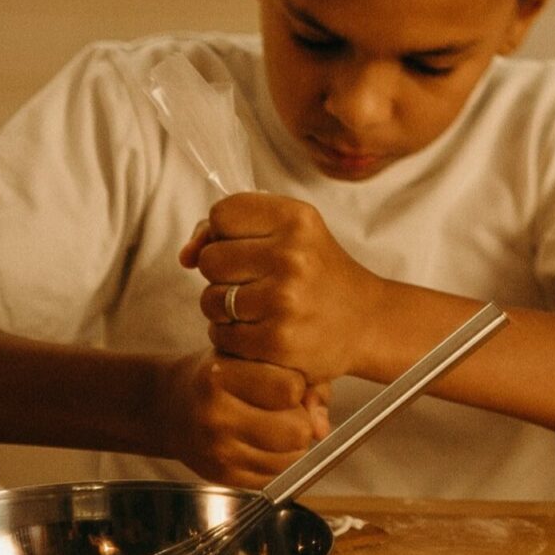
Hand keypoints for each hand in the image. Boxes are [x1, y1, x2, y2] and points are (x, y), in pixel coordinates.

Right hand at [157, 350, 329, 488]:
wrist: (167, 406)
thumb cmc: (218, 375)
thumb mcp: (249, 358)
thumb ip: (299, 380)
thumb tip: (321, 427)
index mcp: (219, 375)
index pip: (291, 388)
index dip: (297, 386)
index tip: (285, 382)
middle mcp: (214, 414)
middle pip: (296, 429)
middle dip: (300, 420)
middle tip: (285, 411)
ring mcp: (216, 449)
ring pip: (290, 458)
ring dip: (292, 444)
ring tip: (274, 427)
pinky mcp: (220, 475)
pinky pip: (274, 476)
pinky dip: (276, 462)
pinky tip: (260, 444)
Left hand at [181, 193, 386, 383]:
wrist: (368, 321)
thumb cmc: (320, 273)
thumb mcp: (290, 233)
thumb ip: (230, 229)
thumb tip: (185, 255)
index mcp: (297, 219)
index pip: (221, 214)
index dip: (226, 234)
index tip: (251, 248)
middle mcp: (292, 255)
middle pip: (210, 259)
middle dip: (224, 274)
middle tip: (257, 282)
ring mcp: (285, 300)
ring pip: (210, 300)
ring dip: (226, 309)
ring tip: (261, 309)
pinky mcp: (278, 340)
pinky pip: (222, 335)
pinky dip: (234, 337)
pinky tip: (263, 332)